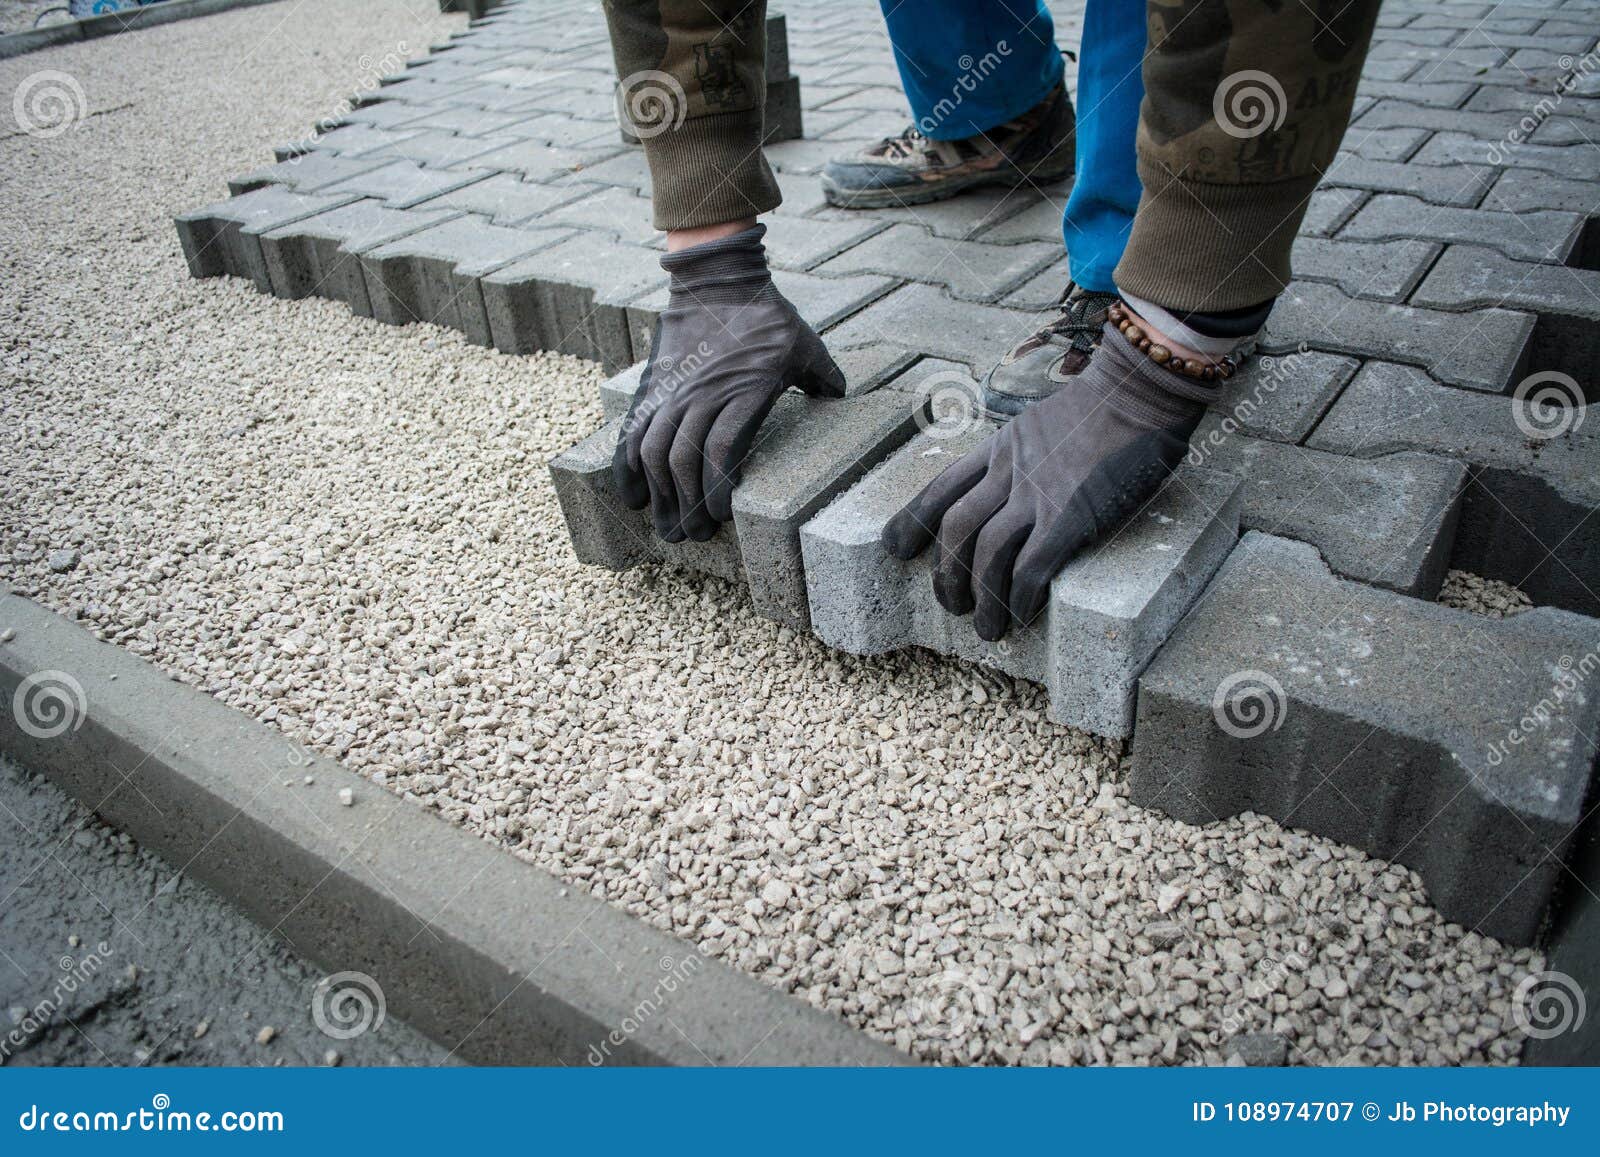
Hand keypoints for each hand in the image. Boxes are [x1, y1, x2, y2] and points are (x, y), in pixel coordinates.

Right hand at [614, 224, 844, 541]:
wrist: (716, 280)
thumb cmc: (765, 317)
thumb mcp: (805, 345)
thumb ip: (824, 377)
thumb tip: (839, 397)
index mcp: (743, 392)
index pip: (722, 452)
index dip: (716, 490)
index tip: (721, 515)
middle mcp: (703, 396)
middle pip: (684, 462)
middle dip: (687, 507)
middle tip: (695, 535)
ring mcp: (673, 393)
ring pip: (654, 453)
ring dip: (659, 496)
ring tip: (667, 526)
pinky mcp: (653, 389)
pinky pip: (631, 434)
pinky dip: (627, 468)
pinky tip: (633, 496)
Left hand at [882, 324, 1213, 639]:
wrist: (1142, 389)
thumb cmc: (1106, 406)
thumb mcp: (1043, 422)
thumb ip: (1023, 453)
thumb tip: (1019, 487)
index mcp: (1000, 448)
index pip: (941, 487)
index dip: (912, 522)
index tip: (896, 549)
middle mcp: (1010, 472)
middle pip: (955, 528)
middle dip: (946, 573)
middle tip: (951, 603)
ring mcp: (1038, 494)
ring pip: (986, 554)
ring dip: (981, 598)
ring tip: (987, 628)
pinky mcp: (1071, 517)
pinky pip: (1031, 568)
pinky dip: (1021, 598)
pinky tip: (1023, 616)